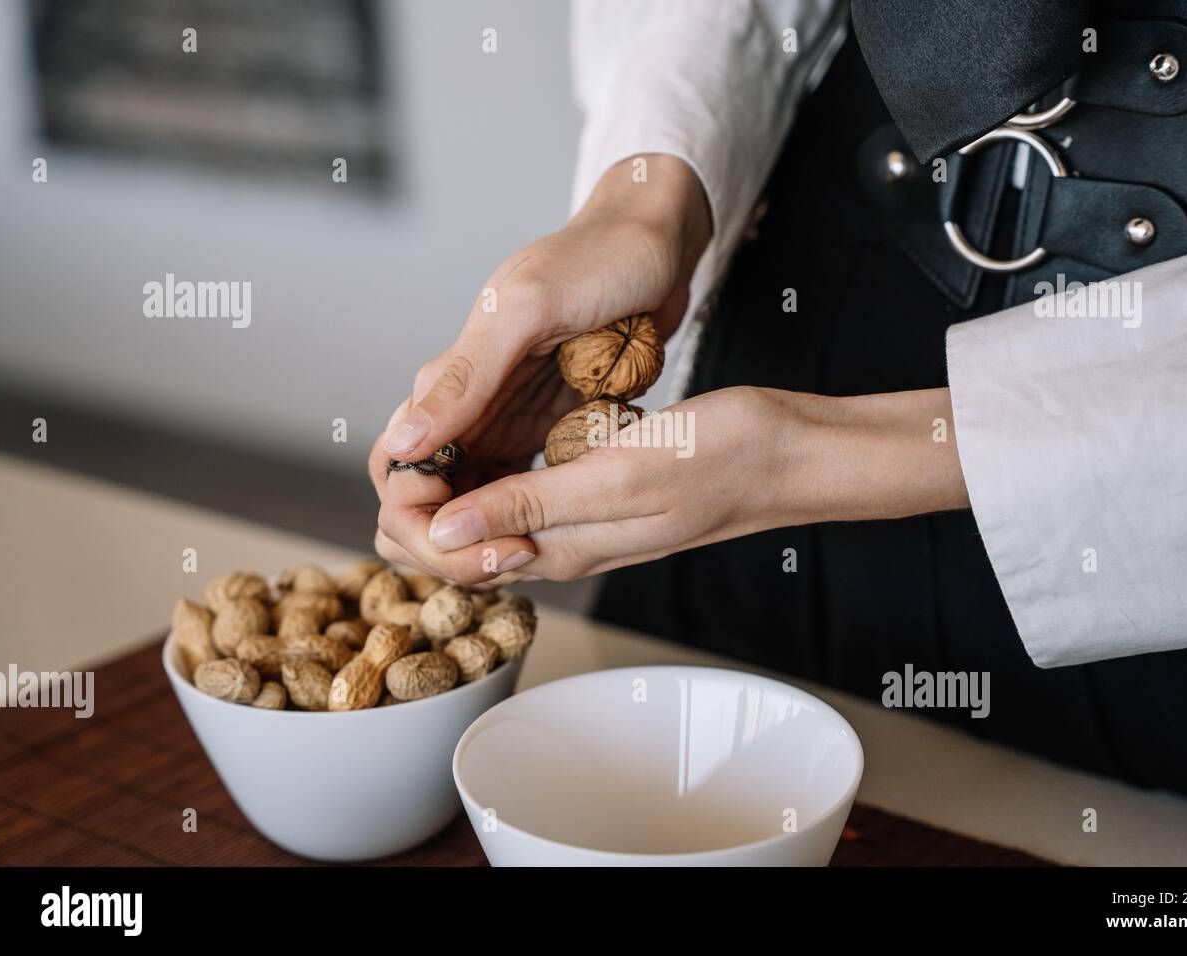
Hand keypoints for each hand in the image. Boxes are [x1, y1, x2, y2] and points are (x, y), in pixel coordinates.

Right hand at [370, 154, 712, 580]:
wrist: (657, 242)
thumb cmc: (597, 260)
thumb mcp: (529, 312)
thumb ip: (466, 379)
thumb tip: (400, 446)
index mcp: (449, 378)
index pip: (396, 470)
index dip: (419, 519)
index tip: (472, 542)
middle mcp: (469, 407)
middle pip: (426, 499)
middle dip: (448, 542)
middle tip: (507, 561)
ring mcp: (509, 422)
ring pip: (469, 503)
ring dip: (484, 539)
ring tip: (530, 558)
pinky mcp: (548, 430)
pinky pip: (518, 489)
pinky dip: (521, 519)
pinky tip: (549, 538)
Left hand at [389, 386, 969, 583]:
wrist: (790, 452)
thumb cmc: (723, 457)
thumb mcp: (619, 476)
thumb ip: (531, 507)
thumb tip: (446, 531)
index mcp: (563, 548)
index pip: (455, 556)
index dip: (410, 518)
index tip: (396, 464)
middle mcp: (564, 544)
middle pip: (462, 545)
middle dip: (416, 506)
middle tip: (402, 448)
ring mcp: (582, 519)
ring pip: (487, 517)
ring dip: (447, 486)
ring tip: (429, 437)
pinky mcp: (597, 491)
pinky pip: (522, 492)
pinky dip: (487, 468)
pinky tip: (479, 432)